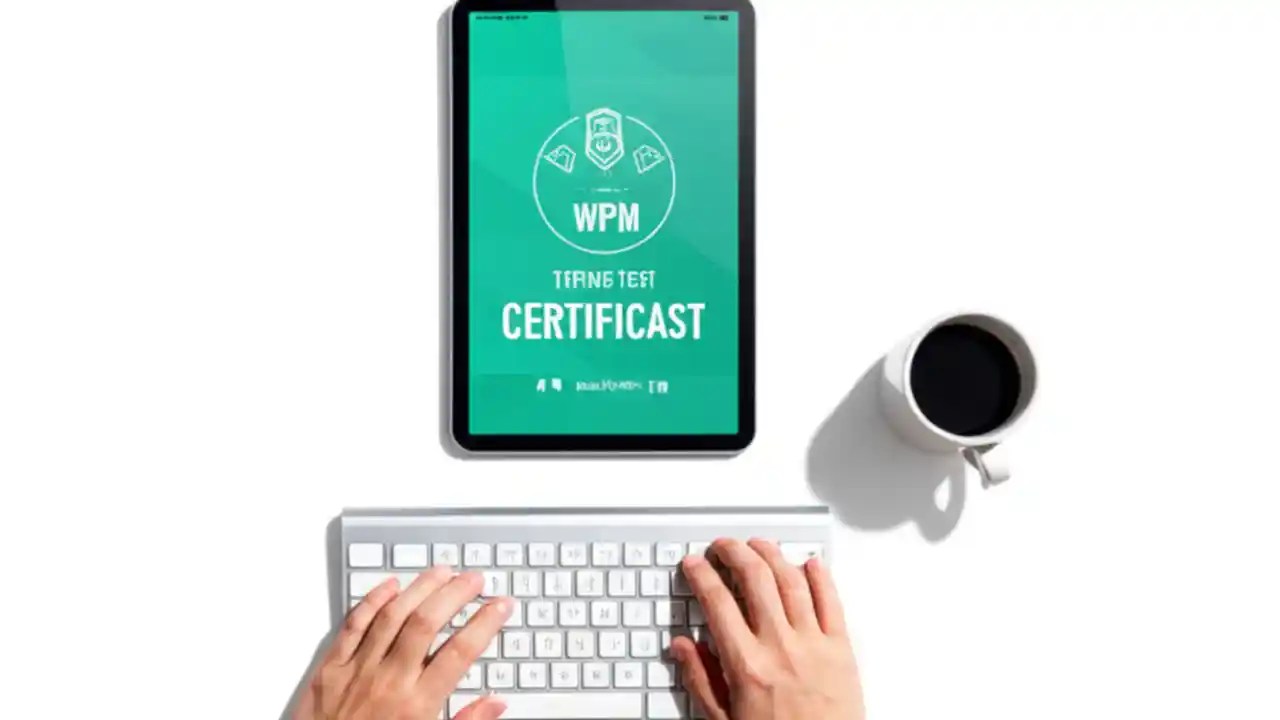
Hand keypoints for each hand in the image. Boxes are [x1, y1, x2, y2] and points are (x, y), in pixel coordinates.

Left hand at [294, 567, 510, 719]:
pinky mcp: (330, 668)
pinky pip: (353, 625)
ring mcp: (357, 671)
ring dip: (420, 588)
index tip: (501, 606)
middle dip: (455, 594)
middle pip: (426, 623)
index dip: (485, 623)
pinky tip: (391, 586)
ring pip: (392, 615)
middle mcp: (388, 682)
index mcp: (416, 706)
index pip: (460, 652)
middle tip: (475, 580)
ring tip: (442, 572)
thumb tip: (495, 704)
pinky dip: (372, 601)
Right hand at [672, 539, 864, 719]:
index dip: (701, 576)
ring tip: (758, 545)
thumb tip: (683, 648)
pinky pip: (832, 602)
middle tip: (723, 546)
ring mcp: (814, 644)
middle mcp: (780, 647)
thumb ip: (702, 681)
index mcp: (747, 665)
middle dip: (734, 552)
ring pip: (791, 581)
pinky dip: (821, 577)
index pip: (717, 603)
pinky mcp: (842, 650)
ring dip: (772, 555)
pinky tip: (810, 564)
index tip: (694, 565)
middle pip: (755, 579)